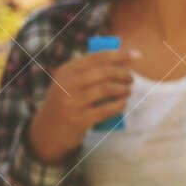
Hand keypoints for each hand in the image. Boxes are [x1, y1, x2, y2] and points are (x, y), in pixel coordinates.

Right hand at [27, 48, 136, 162]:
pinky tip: (123, 104)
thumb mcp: (70, 83)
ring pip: (106, 89)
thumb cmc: (68, 102)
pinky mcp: (78, 120)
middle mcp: (66, 84)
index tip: (137, 55)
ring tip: (128, 90)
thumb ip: (91, 71)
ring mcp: (71, 102)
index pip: (96, 57)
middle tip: (131, 78)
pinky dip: (119, 105)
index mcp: (66, 71)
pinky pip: (105, 110)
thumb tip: (124, 61)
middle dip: (123, 73)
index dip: (119, 55)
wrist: (47, 130)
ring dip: (123, 89)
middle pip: (103, 72)